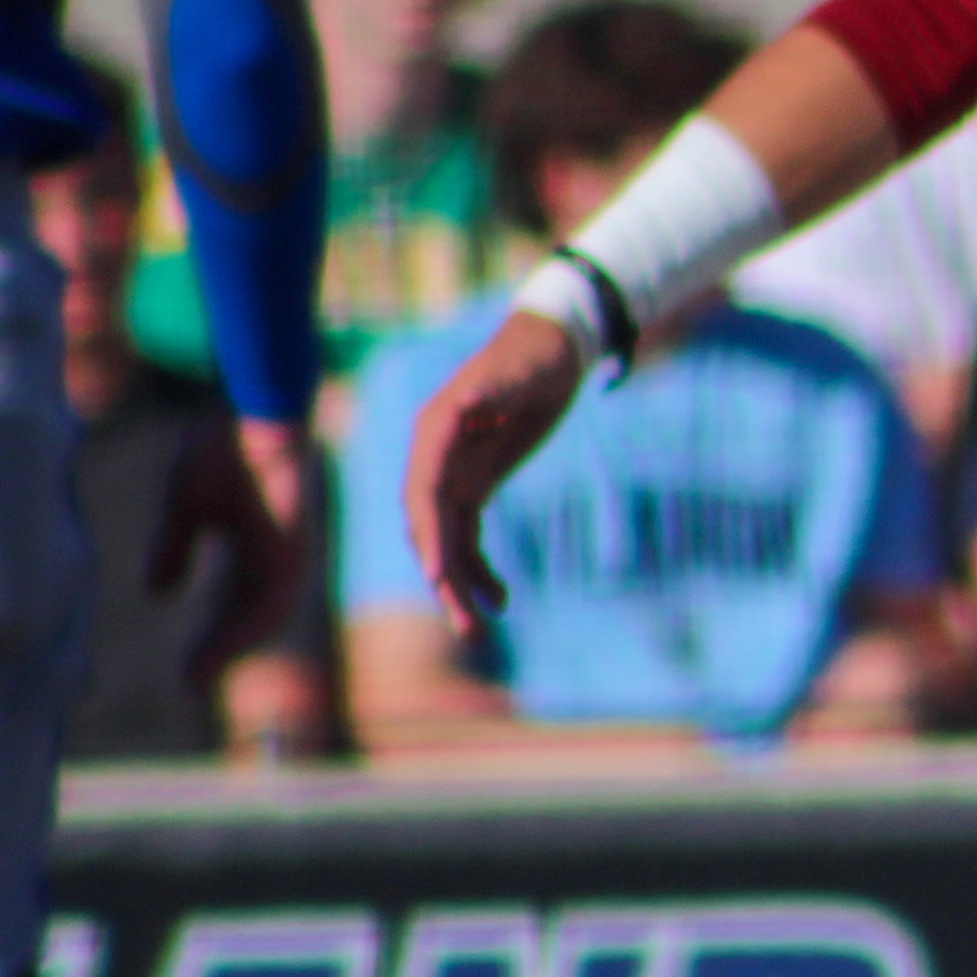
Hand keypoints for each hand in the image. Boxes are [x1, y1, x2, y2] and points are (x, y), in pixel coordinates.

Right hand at [154, 413, 308, 682]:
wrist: (255, 410)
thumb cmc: (224, 446)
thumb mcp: (186, 506)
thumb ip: (175, 548)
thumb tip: (160, 593)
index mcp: (257, 545)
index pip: (236, 603)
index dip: (214, 636)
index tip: (188, 669)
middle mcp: (279, 553)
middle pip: (252, 616)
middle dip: (220, 649)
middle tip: (191, 682)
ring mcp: (291, 550)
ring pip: (266, 617)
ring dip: (231, 647)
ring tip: (197, 676)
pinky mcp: (295, 546)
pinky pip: (274, 600)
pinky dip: (248, 628)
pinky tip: (221, 649)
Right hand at [406, 308, 587, 625]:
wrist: (551, 347)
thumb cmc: (535, 355)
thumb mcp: (521, 370)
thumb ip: (494, 389)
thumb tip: (465, 399)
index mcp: (437, 433)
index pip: (424, 494)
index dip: (430, 536)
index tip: (439, 575)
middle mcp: (435, 460)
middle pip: (430, 530)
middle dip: (444, 579)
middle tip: (465, 625)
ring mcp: (453, 476)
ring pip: (447, 542)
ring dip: (460, 586)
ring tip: (479, 629)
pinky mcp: (474, 485)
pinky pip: (468, 536)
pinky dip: (480, 567)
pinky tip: (500, 598)